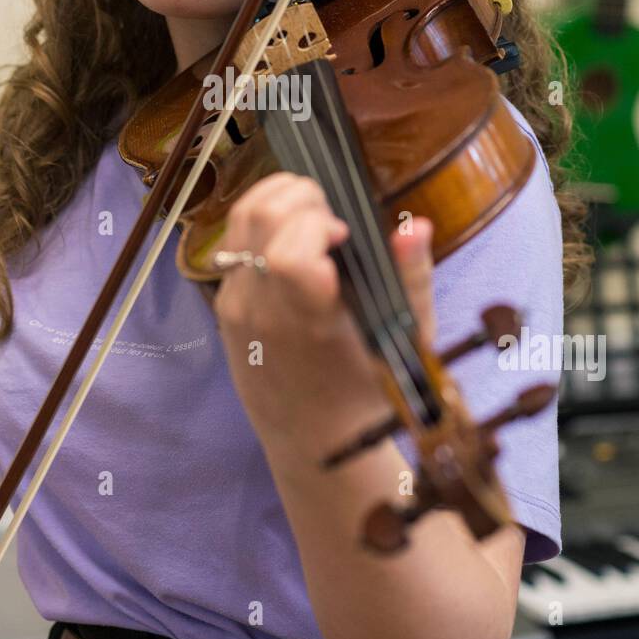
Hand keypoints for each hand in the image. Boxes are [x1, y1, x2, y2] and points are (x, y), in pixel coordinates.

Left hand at [213, 172, 435, 457]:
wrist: (314, 442)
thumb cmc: (368, 393)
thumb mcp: (403, 341)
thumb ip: (410, 279)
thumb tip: (415, 225)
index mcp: (307, 323)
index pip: (288, 256)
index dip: (316, 225)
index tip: (344, 233)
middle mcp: (260, 311)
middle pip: (260, 219)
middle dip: (301, 196)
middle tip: (332, 217)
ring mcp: (235, 305)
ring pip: (240, 220)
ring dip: (277, 198)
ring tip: (314, 212)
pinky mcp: (223, 304)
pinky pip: (234, 241)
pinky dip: (262, 222)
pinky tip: (293, 234)